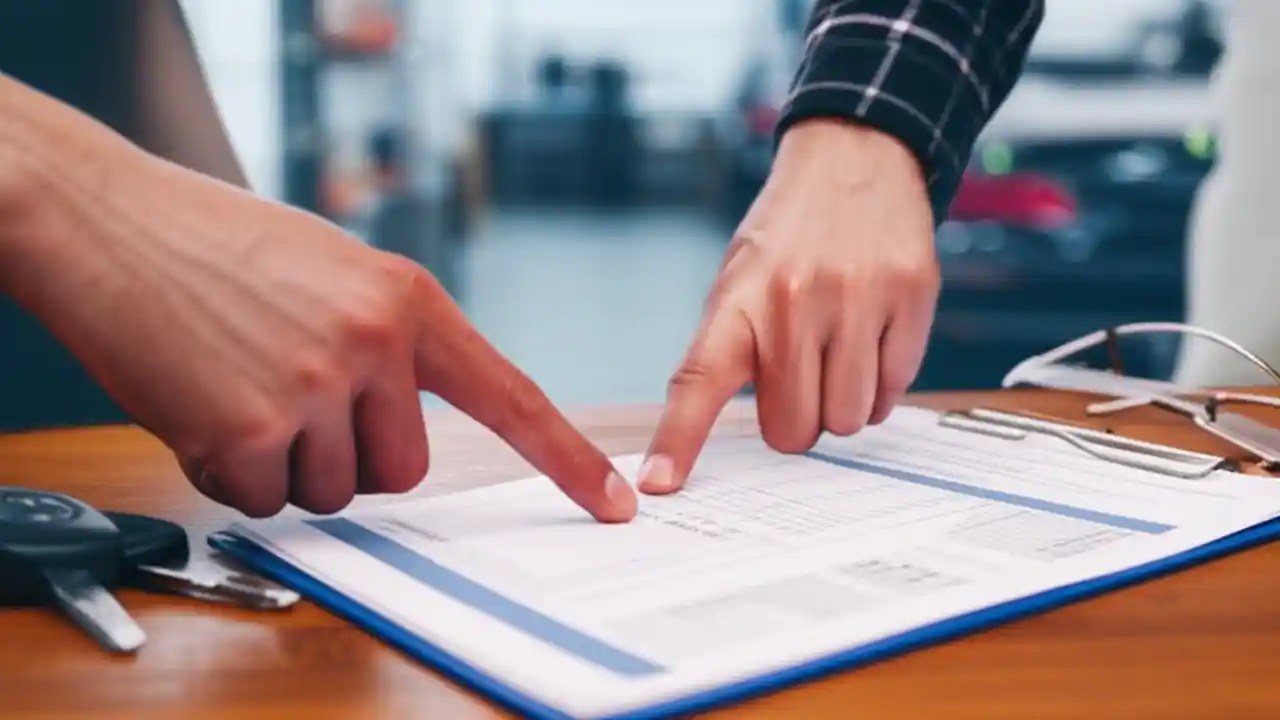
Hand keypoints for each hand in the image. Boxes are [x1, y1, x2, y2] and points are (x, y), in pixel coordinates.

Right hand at [6, 141, 635, 520]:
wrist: (109, 221)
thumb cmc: (220, 246)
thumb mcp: (336, 271)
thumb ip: (389, 340)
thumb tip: (407, 423)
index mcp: (410, 301)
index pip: (508, 395)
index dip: (566, 456)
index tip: (613, 501)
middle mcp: (375, 344)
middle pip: (403, 470)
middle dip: (350, 455)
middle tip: (291, 395)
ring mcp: (315, 387)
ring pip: (331, 492)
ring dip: (286, 462)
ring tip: (239, 384)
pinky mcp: (248, 430)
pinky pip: (261, 499)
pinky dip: (228, 471)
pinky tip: (202, 405)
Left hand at [639, 119, 938, 493]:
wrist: (855, 158)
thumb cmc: (789, 236)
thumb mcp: (740, 279)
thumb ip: (730, 353)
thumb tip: (703, 446)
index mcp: (739, 299)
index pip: (698, 381)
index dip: (678, 439)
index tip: (658, 484)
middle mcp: (794, 300)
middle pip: (793, 429)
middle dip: (796, 422)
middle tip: (798, 381)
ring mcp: (858, 298)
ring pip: (849, 419)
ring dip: (843, 406)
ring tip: (837, 355)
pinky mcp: (912, 296)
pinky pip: (894, 390)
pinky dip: (881, 385)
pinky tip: (872, 341)